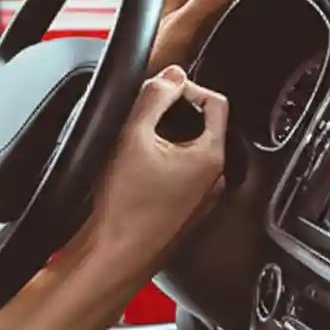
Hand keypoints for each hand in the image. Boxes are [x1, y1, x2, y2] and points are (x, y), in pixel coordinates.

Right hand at [78, 65, 228, 261]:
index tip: (162, 92)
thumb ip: (155, 96)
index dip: (187, 88)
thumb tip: (172, 75)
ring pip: (192, 153)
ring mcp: (203, 199)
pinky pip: (183, 177)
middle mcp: (215, 179)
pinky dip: (165, 166)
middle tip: (145, 117)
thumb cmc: (124, 206)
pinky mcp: (187, 213)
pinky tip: (138, 175)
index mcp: (211, 156)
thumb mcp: (133, 136)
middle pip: (204, 127)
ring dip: (169, 141)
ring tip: (138, 147)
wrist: (114, 255)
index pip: (216, 102)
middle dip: (175, 115)